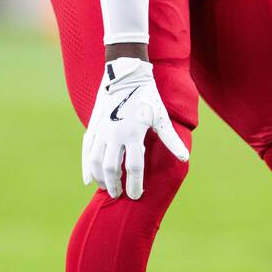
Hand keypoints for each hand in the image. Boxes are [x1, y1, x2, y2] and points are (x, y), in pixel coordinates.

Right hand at [82, 58, 188, 199]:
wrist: (125, 75)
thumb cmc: (147, 97)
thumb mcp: (161, 117)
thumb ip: (171, 140)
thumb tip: (185, 158)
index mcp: (134, 133)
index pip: (134, 167)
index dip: (135, 184)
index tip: (136, 196)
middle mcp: (115, 134)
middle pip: (112, 168)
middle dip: (116, 185)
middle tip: (119, 195)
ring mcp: (101, 130)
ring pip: (96, 161)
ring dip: (101, 178)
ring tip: (107, 188)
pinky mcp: (93, 126)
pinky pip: (87, 151)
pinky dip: (86, 167)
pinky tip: (88, 180)